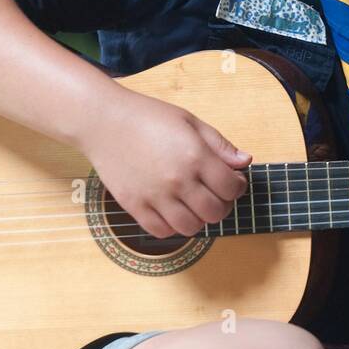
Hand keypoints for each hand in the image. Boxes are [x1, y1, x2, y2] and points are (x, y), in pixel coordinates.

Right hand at [77, 87, 251, 238]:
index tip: (231, 180)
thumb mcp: (191, 122)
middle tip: (214, 193)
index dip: (237, 187)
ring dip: (198, 218)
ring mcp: (154, 196)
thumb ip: (220, 145)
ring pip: (191, 227)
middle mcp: (177, 180)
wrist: (103, 120)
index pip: (231, 189)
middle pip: (215, 212)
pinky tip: (173, 209)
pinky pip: (162, 231)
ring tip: (194, 203)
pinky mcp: (134, 205)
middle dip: (222, 205)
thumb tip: (245, 161)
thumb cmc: (149, 117)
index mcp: (196, 157)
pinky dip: (173, 226)